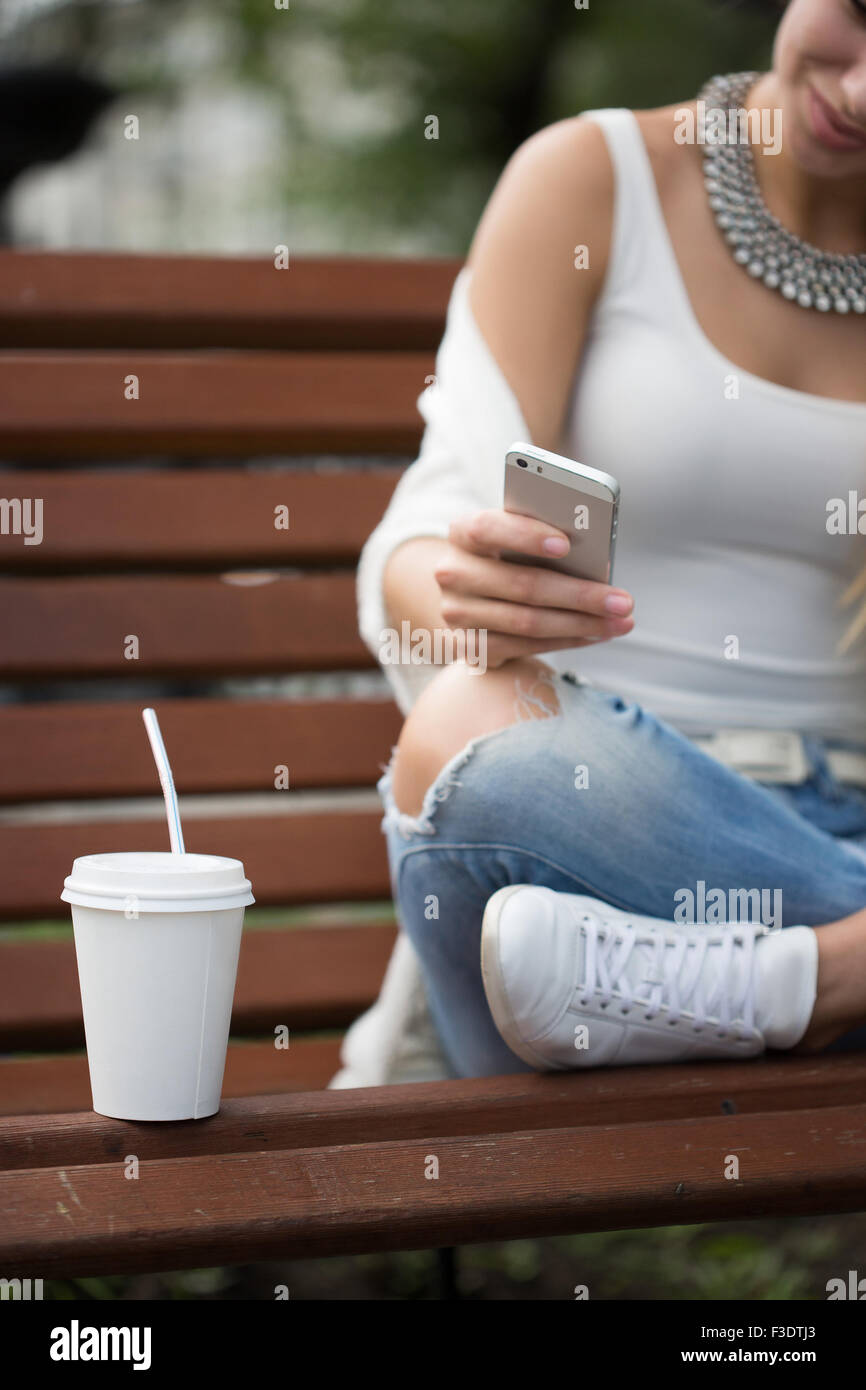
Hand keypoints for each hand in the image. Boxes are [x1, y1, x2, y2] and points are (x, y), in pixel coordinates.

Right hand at [433, 507, 633, 668]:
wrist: (469, 593)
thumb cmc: (508, 555)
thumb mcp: (518, 536)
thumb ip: (544, 536)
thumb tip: (596, 557)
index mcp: (463, 532)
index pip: (488, 528)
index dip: (526, 535)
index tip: (567, 544)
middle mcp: (453, 572)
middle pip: (522, 585)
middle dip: (579, 595)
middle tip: (623, 601)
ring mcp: (457, 613)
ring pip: (528, 622)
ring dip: (581, 624)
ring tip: (620, 622)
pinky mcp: (468, 646)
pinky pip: (524, 647)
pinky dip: (566, 642)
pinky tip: (595, 635)